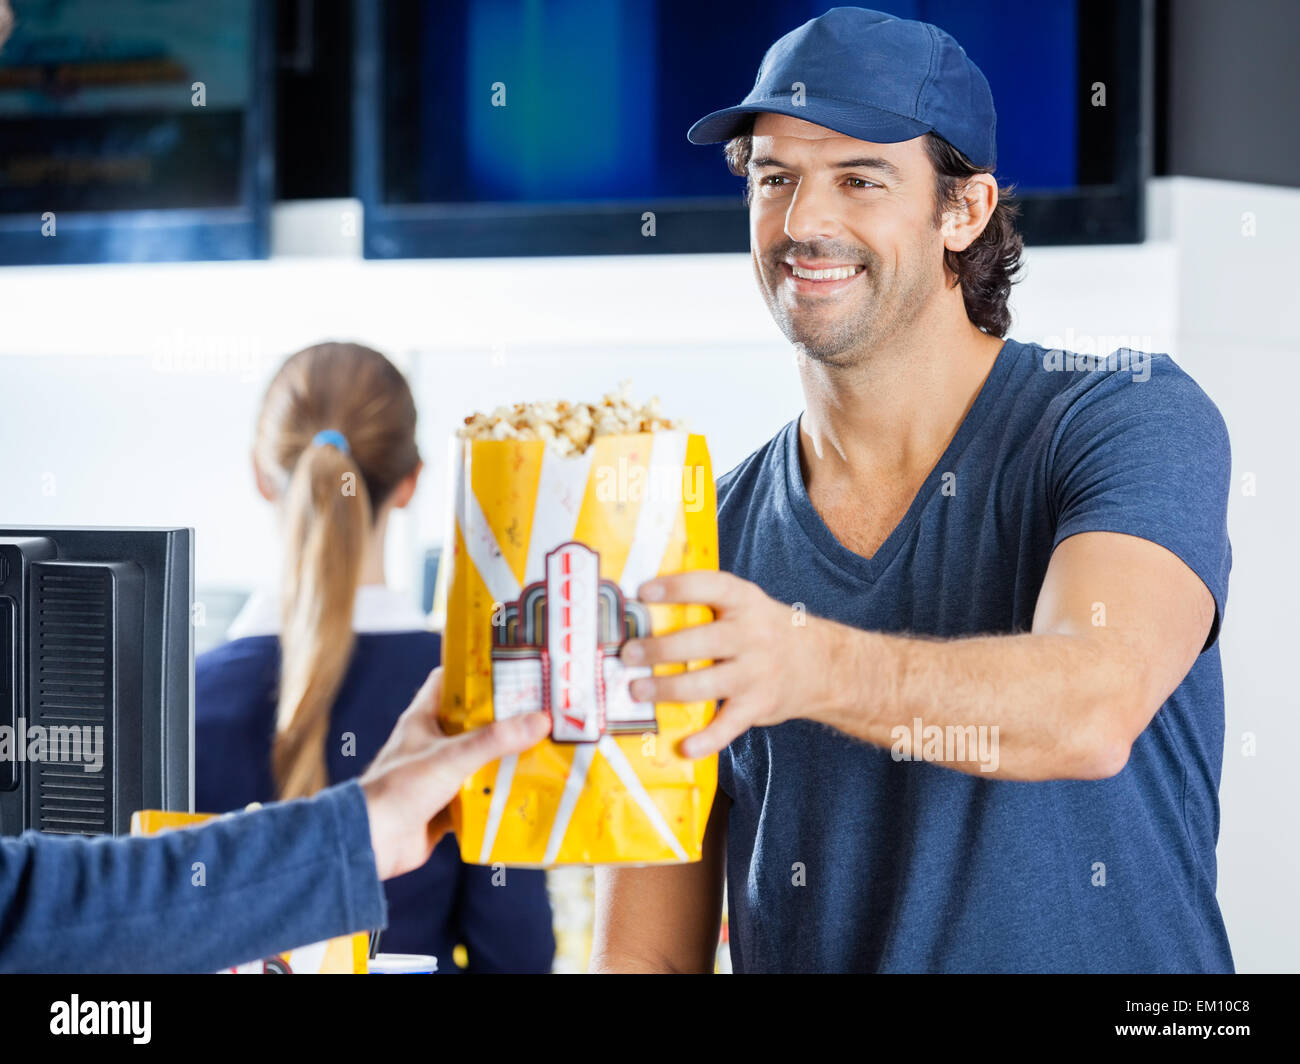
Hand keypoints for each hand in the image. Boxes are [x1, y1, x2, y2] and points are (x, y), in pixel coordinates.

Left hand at [359, 667, 549, 879]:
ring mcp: (437, 776)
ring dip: (504, 760)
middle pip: (472, 722)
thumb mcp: (452, 756)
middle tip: (539, 711)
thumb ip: (495, 740)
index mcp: (423, 719)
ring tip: (542, 750)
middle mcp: (430, 744)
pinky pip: (477, 796)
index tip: (511, 669)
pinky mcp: (443, 806)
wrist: (373, 843)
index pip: (449, 681)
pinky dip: (497, 796)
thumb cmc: (400, 789)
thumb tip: (541, 720)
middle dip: (503, 719)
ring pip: (477, 761)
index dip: (476, 671)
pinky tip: (524, 793)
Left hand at [620, 571, 838, 758]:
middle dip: (659, 649)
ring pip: (706, 683)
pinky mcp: (758, 706)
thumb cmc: (767, 632)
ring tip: (637, 690)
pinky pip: (728, 726)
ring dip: (666, 689)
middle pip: (700, 641)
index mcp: (745, 602)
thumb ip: (708, 605)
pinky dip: (707, 740)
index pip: (710, 587)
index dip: (676, 587)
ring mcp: (756, 673)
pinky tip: (684, 746)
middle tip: (628, 654)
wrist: (822, 665)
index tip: (643, 592)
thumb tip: (645, 610)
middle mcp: (752, 635)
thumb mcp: (747, 605)